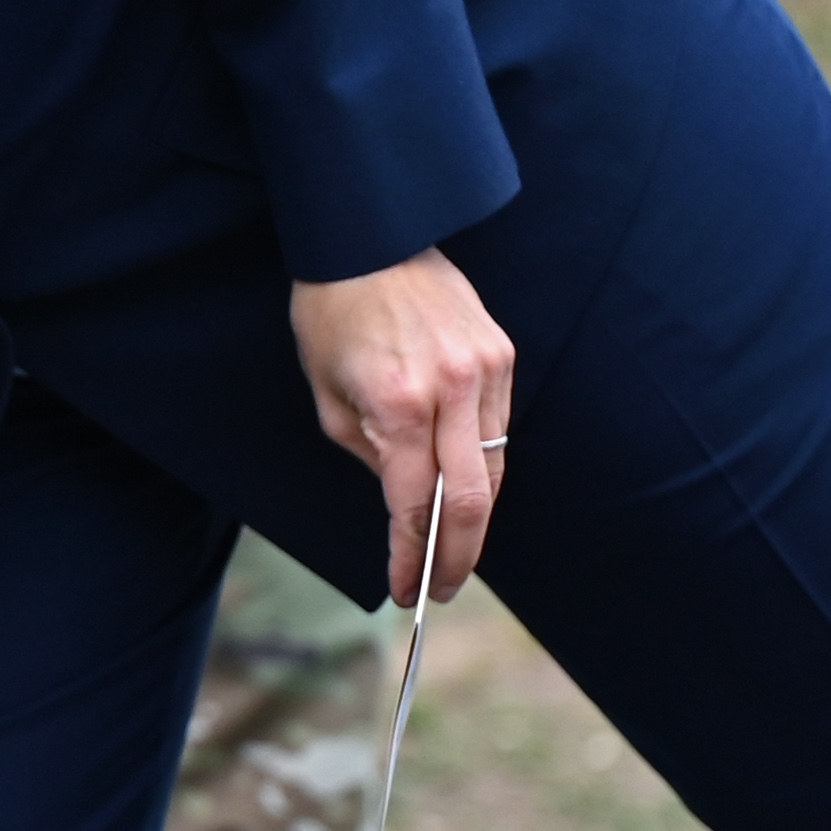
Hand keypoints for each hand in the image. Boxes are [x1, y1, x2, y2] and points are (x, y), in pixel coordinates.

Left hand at [289, 247, 514, 605]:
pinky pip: (499, 428)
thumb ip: (368, 455)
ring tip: (455, 550)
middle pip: (471, 500)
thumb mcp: (327, 396)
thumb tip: (405, 502)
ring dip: (475, 518)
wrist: (370, 239)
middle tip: (443, 587)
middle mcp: (450, 390)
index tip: (405, 591)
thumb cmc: (332, 317)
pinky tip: (465, 490)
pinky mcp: (503, 355)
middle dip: (457, 556)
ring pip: (494, 468)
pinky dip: (483, 465)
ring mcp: (486, 370)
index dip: (410, 556)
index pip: (413, 505)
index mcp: (396, 404)